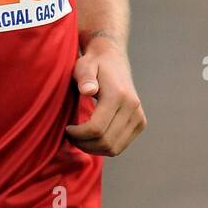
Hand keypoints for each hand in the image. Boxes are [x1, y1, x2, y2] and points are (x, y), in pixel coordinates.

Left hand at [64, 36, 146, 155]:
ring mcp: (139, 117)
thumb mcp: (84, 66)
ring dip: (93, 148)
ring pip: (114, 149)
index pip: (97, 129)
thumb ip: (85, 77)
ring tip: (79, 138)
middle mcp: (133, 108)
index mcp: (118, 95)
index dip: (78, 135)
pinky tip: (91, 138)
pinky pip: (120, 147)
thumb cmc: (93, 64)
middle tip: (70, 135)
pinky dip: (103, 147)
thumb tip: (88, 90)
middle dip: (84, 144)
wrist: (113, 59)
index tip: (67, 128)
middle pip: (106, 142)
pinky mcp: (140, 123)